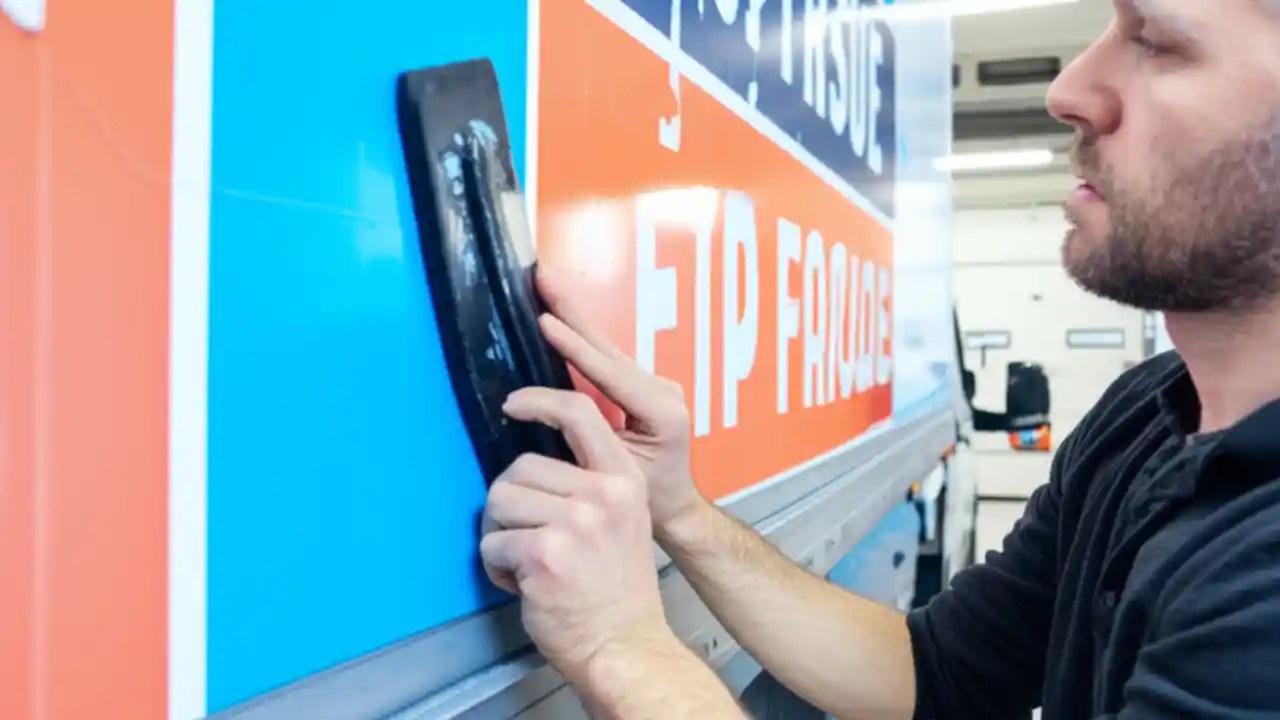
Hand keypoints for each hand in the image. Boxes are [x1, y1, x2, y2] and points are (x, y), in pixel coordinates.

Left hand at [480, 386, 674, 684]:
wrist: (626, 647)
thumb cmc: (618, 591)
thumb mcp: (624, 520)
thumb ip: (592, 485)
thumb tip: (537, 462)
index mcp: (624, 480)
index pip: (580, 414)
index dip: (539, 401)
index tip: (513, 404)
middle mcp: (603, 495)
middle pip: (520, 467)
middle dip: (510, 502)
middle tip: (527, 536)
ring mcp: (575, 522)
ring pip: (499, 502)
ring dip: (501, 535)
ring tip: (528, 562)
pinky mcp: (544, 552)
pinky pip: (492, 543)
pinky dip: (498, 567)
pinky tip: (525, 584)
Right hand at [529, 265, 703, 530]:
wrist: (676, 512)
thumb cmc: (643, 502)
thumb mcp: (611, 472)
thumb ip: (581, 434)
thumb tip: (535, 403)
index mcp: (661, 411)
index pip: (609, 373)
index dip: (574, 347)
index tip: (544, 321)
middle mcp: (663, 390)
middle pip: (607, 347)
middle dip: (572, 310)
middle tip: (542, 274)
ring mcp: (656, 385)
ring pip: (606, 348)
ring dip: (573, 316)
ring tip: (546, 284)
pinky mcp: (645, 387)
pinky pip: (607, 359)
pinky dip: (581, 337)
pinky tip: (559, 316)